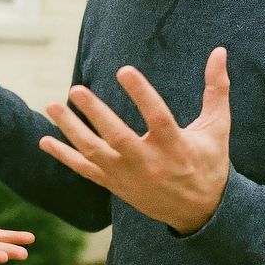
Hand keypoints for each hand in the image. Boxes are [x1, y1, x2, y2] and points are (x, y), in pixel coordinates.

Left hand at [39, 47, 230, 233]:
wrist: (201, 212)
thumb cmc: (209, 162)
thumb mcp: (217, 128)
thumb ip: (216, 90)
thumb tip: (220, 52)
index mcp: (176, 146)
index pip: (156, 116)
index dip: (141, 93)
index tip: (123, 70)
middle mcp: (150, 163)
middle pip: (118, 137)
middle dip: (95, 114)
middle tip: (75, 90)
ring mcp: (129, 176)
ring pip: (95, 154)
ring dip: (71, 130)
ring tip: (53, 106)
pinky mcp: (116, 186)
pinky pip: (85, 171)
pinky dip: (64, 156)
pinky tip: (44, 140)